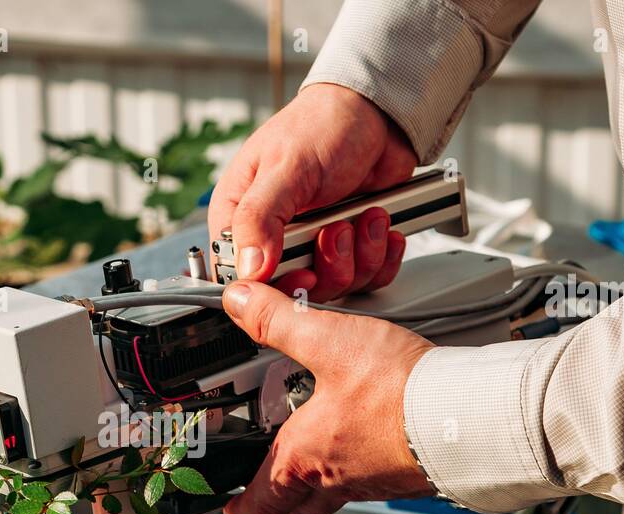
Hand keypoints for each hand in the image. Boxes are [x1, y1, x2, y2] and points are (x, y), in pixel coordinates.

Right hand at [208, 83, 418, 299]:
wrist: (380, 113)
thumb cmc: (325, 124)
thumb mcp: (286, 167)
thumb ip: (260, 218)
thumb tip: (248, 267)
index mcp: (242, 216)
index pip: (241, 276)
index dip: (274, 284)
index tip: (302, 272)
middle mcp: (274, 236)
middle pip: (292, 290)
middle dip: (327, 266)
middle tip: (338, 231)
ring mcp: (313, 245)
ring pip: (332, 286)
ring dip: (359, 257)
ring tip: (366, 218)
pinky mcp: (349, 248)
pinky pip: (365, 278)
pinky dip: (380, 258)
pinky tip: (381, 227)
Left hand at [220, 281, 434, 513]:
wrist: (469, 415)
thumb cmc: (399, 391)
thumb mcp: (327, 341)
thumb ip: (278, 321)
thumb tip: (240, 303)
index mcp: (303, 458)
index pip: (258, 502)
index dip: (238, 507)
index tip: (228, 505)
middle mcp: (335, 479)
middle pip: (295, 507)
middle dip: (277, 499)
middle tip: (267, 486)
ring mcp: (373, 482)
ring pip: (335, 494)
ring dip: (321, 480)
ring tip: (320, 447)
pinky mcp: (407, 476)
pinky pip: (373, 480)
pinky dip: (363, 465)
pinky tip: (372, 435)